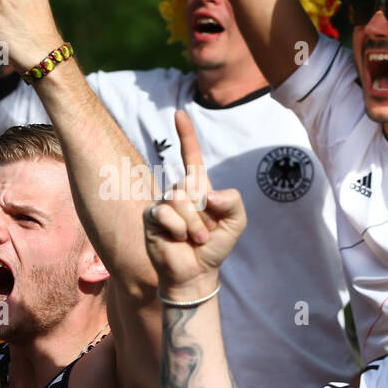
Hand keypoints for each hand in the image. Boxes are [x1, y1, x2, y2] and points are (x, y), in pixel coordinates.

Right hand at [143, 111, 245, 299]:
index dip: (187, 135)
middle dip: (202, 214)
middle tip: (204, 234)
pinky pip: (166, 214)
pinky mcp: (151, 218)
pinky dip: (177, 229)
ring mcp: (164, 204)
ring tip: (193, 239)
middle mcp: (179, 192)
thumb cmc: (215, 247)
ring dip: (192, 224)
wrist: (196, 274)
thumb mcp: (236, 223)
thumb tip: (208, 194)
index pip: (192, 158)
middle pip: (190, 186)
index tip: (179, 113)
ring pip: (178, 200)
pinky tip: (177, 240)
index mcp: (199, 189)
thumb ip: (233, 201)